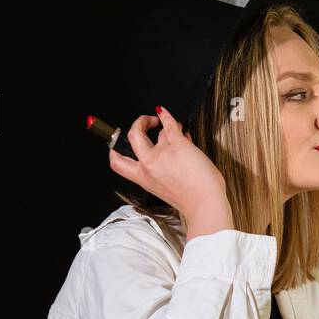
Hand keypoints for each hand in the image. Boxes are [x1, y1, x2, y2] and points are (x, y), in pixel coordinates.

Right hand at [108, 108, 232, 239]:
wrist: (205, 204)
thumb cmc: (191, 200)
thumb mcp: (165, 189)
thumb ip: (162, 170)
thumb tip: (167, 149)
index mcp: (144, 179)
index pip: (117, 163)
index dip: (114, 151)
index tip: (117, 145)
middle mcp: (149, 164)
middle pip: (132, 136)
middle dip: (137, 125)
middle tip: (144, 123)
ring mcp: (162, 153)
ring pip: (159, 132)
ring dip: (167, 128)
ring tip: (175, 129)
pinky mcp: (178, 144)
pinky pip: (169, 124)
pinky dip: (166, 116)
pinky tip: (166, 114)